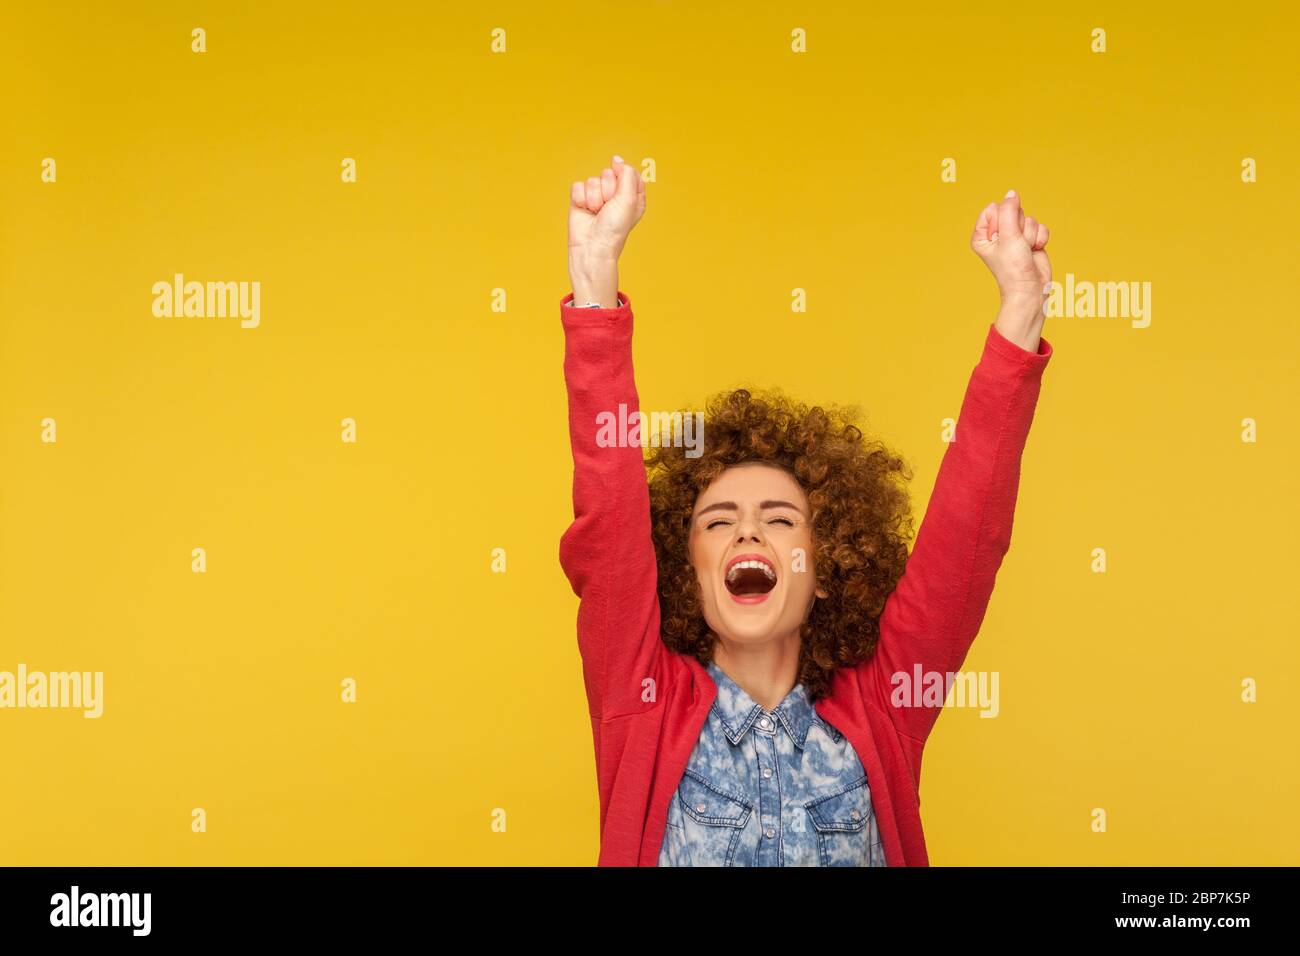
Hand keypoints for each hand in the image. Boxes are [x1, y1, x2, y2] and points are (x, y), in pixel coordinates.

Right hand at [568, 154, 645, 259]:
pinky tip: (585, 211)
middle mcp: (615, 194)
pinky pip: (578, 186)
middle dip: (607, 190)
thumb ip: (627, 174)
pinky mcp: (580, 199)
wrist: (592, 247)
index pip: (628, 172)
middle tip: (608, 208)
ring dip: (594, 198)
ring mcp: (596, 196)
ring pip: (593, 180)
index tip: (622, 194)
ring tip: (596, 213)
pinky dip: (581, 199)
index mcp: (632, 195)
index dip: (622, 180)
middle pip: (609, 173)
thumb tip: (616, 159)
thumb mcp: (629, 199)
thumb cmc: (614, 228)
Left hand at [971, 191, 1051, 348]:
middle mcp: (997, 234)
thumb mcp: (1007, 236)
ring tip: (1025, 250)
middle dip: (1019, 227)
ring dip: (1030, 235)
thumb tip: (1012, 193)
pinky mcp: (1030, 239)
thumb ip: (1008, 211)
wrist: (1030, 289)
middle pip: (1012, 211)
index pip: (992, 209)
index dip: (1002, 220)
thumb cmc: (1013, 268)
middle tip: (1017, 245)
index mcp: (982, 235)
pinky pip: (1040, 225)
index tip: (1003, 238)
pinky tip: (1034, 250)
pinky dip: (1040, 238)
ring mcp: (1015, 236)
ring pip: (1028, 218)